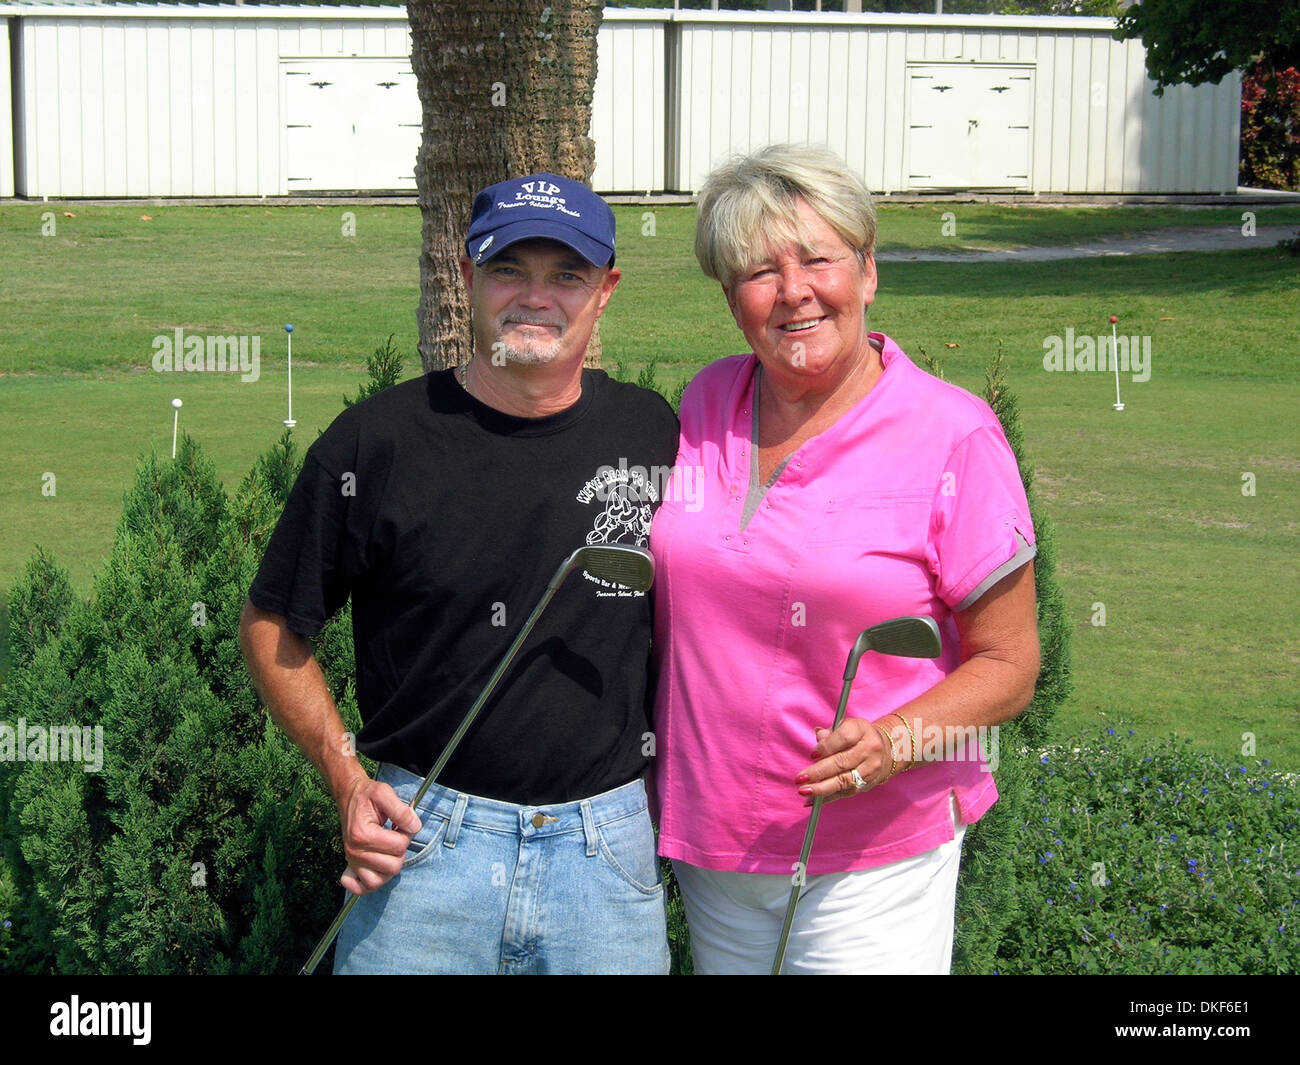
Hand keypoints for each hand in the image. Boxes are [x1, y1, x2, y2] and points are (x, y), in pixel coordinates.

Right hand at [336, 777, 422, 895]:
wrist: (350, 796)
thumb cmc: (367, 795)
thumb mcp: (385, 793)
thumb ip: (401, 811)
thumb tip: (415, 827)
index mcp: (363, 834)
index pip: (399, 847)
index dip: (407, 834)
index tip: (402, 823)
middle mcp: (355, 851)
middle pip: (393, 866)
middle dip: (400, 851)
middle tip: (395, 835)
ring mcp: (352, 860)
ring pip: (380, 880)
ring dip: (390, 867)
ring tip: (389, 850)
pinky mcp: (351, 865)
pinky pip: (363, 887)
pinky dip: (371, 883)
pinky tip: (378, 869)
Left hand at [795, 717, 893, 804]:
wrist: (886, 750)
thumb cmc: (856, 736)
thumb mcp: (845, 727)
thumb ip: (830, 733)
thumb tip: (818, 736)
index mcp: (861, 730)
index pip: (844, 738)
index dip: (827, 747)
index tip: (812, 755)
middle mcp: (869, 749)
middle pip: (843, 762)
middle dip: (819, 772)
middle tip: (801, 778)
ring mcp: (870, 768)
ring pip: (845, 780)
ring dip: (822, 788)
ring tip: (804, 791)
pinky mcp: (868, 784)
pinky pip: (846, 793)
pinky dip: (828, 798)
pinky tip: (812, 801)